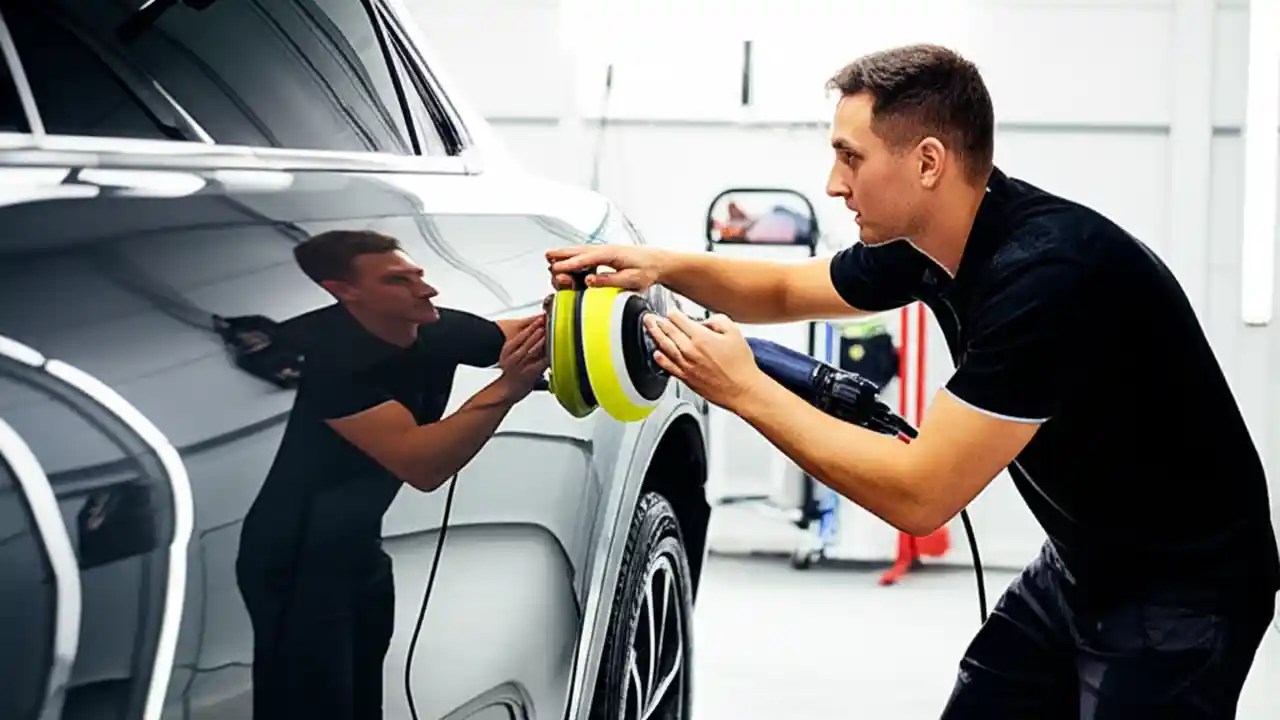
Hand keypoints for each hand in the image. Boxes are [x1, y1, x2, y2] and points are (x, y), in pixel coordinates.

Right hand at [496, 315, 547, 401]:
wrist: (507, 391)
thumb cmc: (511, 373)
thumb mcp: (510, 356)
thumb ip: (521, 345)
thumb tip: (536, 333)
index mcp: (507, 350)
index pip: (521, 334)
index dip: (532, 325)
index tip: (540, 318)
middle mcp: (513, 357)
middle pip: (527, 340)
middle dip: (538, 330)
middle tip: (547, 322)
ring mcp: (521, 365)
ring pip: (534, 349)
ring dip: (543, 340)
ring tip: (549, 333)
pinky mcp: (530, 373)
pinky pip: (541, 362)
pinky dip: (548, 355)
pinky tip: (553, 350)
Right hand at [546, 244, 664, 291]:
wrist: (659, 262)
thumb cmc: (647, 270)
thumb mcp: (631, 279)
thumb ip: (609, 280)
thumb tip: (588, 281)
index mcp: (610, 254)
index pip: (584, 259)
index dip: (568, 265)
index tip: (555, 270)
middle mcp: (605, 250)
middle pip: (577, 251)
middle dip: (561, 256)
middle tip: (549, 261)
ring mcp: (604, 251)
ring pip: (579, 252)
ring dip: (565, 256)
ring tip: (552, 260)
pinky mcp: (605, 256)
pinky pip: (585, 255)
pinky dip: (574, 258)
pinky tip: (568, 262)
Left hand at [643, 310, 764, 411]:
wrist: (742, 389)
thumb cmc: (740, 365)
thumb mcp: (734, 333)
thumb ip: (718, 320)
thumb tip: (705, 321)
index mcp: (700, 337)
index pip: (678, 320)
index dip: (673, 313)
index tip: (671, 311)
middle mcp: (689, 350)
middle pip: (667, 331)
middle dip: (658, 322)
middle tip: (650, 317)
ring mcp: (685, 365)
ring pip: (664, 347)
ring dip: (654, 335)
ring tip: (648, 328)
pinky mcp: (685, 377)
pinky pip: (667, 366)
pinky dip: (659, 358)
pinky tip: (656, 353)